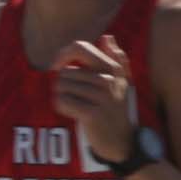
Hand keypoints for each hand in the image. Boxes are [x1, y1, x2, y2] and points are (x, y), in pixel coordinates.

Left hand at [51, 34, 132, 162]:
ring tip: (78, 105)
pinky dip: (62, 108)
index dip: (63, 55)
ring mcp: (102, 97)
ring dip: (63, 97)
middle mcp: (108, 80)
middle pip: (64, 71)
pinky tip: (74, 113)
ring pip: (61, 86)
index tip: (58, 66)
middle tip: (78, 98)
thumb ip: (117, 58)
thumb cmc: (116, 109)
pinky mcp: (92, 113)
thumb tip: (108, 37)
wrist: (122, 141)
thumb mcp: (121, 82)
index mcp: (113, 68)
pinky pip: (61, 101)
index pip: (79, 47)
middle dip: (64, 84)